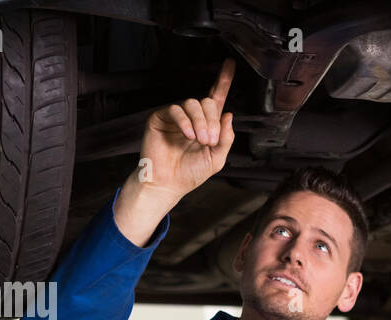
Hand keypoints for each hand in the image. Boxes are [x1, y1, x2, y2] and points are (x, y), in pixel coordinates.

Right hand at [139, 57, 235, 199]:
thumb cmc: (191, 173)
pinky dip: (185, 122)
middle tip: (209, 140)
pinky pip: (176, 109)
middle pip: (207, 102)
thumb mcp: (217, 158)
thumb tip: (229, 115)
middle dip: (212, 121)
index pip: (217, 98)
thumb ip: (226, 138)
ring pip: (193, 103)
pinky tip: (188, 135)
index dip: (223, 80)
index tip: (230, 64)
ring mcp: (176, 116)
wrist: (169, 184)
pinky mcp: (160, 117)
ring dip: (200, 122)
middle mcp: (192, 117)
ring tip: (200, 141)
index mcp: (207, 125)